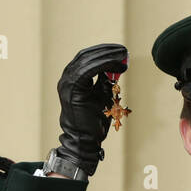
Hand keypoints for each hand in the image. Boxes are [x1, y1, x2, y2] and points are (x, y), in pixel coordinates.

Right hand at [54, 44, 128, 175]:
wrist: (85, 140)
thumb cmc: (93, 121)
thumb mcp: (101, 94)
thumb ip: (104, 79)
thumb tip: (115, 65)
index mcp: (71, 79)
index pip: (86, 56)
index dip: (103, 51)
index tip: (120, 51)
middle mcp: (66, 78)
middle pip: (86, 54)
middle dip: (108, 50)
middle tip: (124, 51)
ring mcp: (67, 82)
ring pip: (88, 59)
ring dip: (109, 56)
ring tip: (124, 57)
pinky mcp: (73, 88)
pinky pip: (90, 69)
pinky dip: (106, 65)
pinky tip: (119, 68)